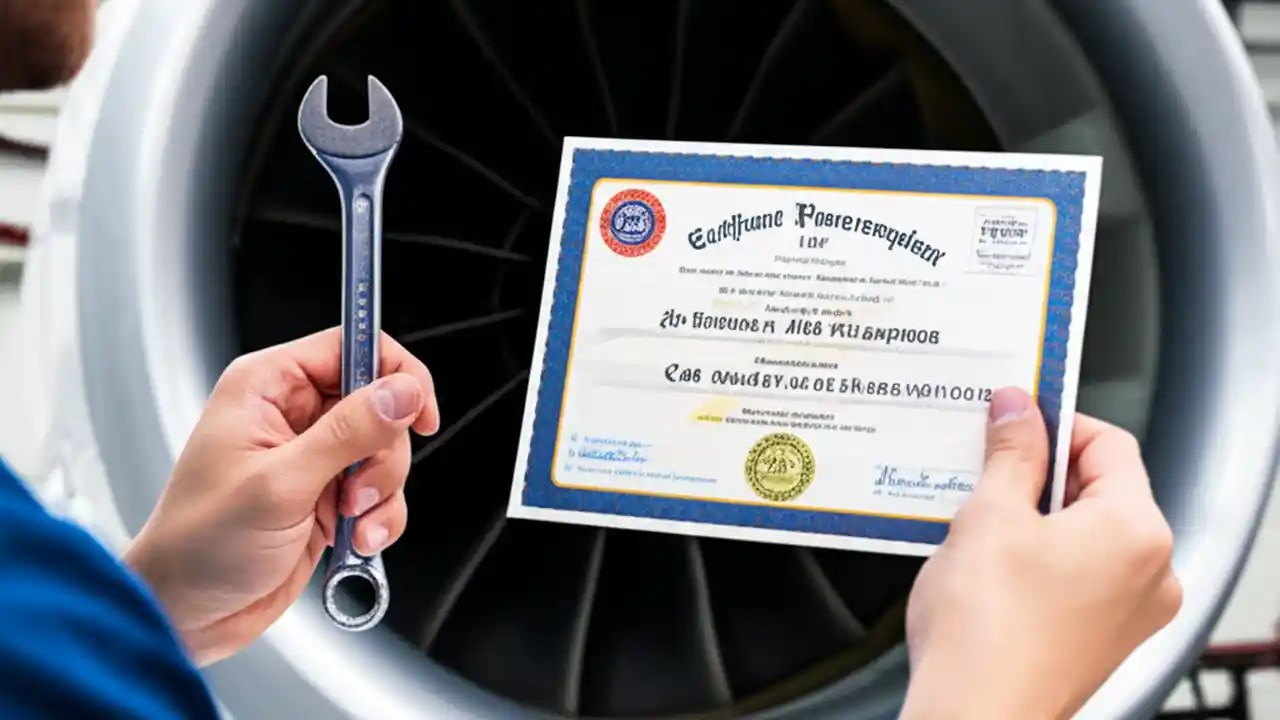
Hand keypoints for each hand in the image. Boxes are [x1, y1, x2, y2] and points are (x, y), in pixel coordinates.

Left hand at [123, 328, 439, 665]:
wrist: (187, 613)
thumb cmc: (201, 545)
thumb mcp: (281, 483)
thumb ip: (348, 432)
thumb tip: (402, 391)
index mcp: (267, 387)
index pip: (350, 347)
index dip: (394, 372)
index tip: (418, 412)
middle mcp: (291, 415)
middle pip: (379, 403)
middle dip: (384, 453)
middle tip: (359, 491)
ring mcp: (311, 456)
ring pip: (384, 451)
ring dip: (382, 492)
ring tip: (352, 523)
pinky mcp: (326, 495)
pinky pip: (379, 492)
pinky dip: (379, 518)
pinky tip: (355, 540)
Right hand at [901, 387, 1180, 719]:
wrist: (975, 714)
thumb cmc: (986, 633)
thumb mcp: (989, 515)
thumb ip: (1011, 453)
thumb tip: (1018, 410)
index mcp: (1136, 532)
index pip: (1109, 443)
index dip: (1055, 421)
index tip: (1014, 417)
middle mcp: (1149, 573)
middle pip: (1099, 489)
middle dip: (1039, 472)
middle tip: (984, 466)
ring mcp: (1129, 611)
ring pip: (1084, 534)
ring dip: (1034, 515)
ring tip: (978, 519)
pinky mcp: (1101, 638)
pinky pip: (1077, 575)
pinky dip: (1038, 557)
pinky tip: (989, 561)